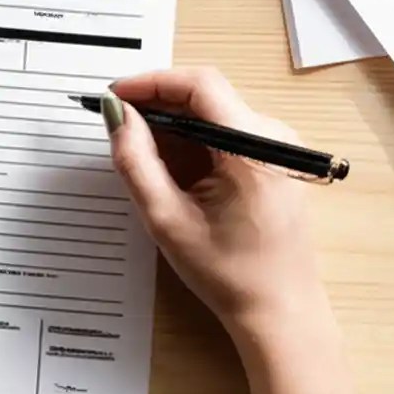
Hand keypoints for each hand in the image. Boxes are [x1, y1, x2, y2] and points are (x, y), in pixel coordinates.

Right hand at [106, 69, 361, 393]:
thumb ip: (136, 161)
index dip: (151, 81)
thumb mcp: (167, 219)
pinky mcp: (275, 159)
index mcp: (254, 148)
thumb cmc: (229, 274)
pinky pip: (227, 131)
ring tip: (141, 152)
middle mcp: (274, 138)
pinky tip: (171, 168)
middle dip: (157, 103)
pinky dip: (193, 140)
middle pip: (207, 94)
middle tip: (118, 124)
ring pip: (214, 112)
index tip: (115, 96)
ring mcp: (278, 147)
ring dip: (173, 123)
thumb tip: (116, 115)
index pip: (200, 84)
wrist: (279, 311)